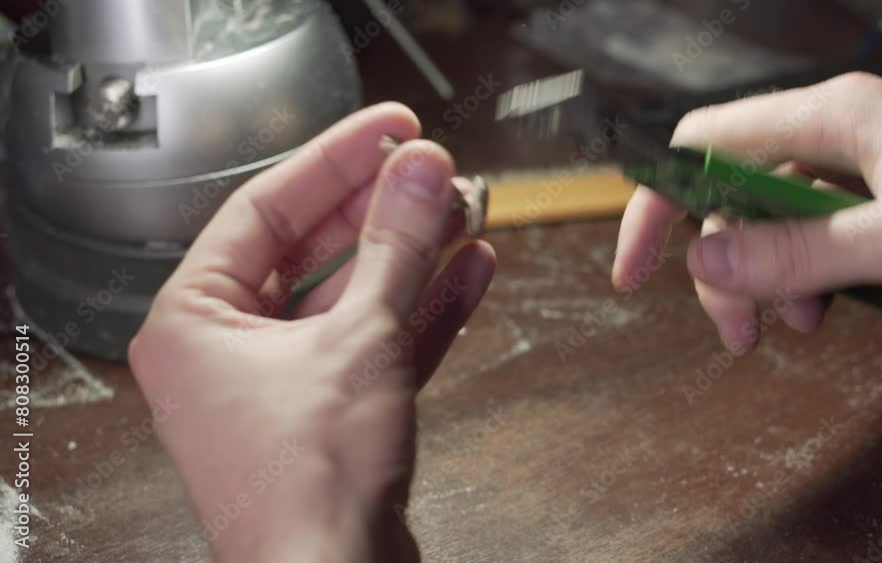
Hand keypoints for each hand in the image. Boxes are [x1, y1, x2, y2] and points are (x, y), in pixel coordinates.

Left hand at [128, 103, 495, 562]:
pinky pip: (376, 341)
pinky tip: (466, 272)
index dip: (336, 159)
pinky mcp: (330, 412)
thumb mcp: (360, 340)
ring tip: (463, 211)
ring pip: (353, 295)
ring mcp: (282, 382)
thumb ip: (395, 248)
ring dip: (412, 255)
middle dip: (384, 209)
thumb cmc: (305, 489)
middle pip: (315, 248)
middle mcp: (229, 348)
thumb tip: (419, 173)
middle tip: (434, 170)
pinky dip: (421, 309)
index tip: (388, 128)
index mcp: (195, 320)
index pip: (267, 207)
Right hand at [614, 72, 881, 351]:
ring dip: (766, 279)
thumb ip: (802, 249)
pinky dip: (807, 279)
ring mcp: (860, 166)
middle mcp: (837, 132)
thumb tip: (708, 257)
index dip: (658, 203)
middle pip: (733, 193)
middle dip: (723, 264)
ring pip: (771, 221)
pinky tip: (828, 312)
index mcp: (833, 116)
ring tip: (793, 329)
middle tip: (739, 332)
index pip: (704, 145)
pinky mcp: (881, 199)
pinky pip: (815, 237)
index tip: (635, 269)